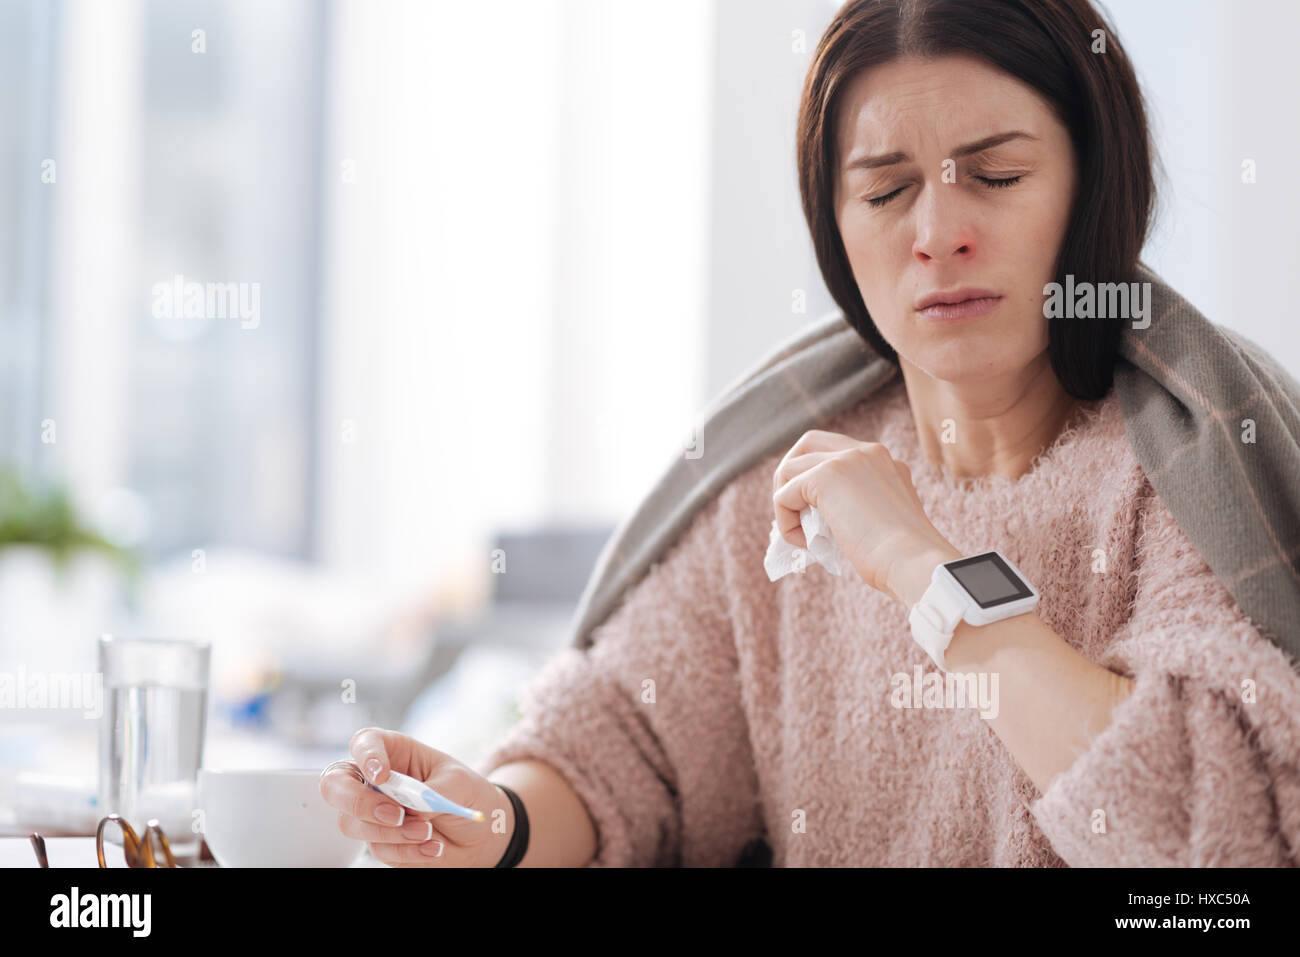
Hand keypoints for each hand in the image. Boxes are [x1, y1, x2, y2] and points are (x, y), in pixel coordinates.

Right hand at [319, 727, 510, 867]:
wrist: (480, 833)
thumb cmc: (467, 794)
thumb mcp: (458, 784)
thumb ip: (431, 793)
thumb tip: (409, 811)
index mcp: (394, 751)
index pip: (365, 743)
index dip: (366, 756)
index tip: (381, 775)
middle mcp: (375, 780)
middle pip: (335, 785)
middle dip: (359, 803)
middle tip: (395, 815)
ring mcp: (372, 812)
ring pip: (352, 824)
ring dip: (391, 833)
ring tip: (427, 831)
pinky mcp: (379, 841)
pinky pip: (377, 850)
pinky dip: (406, 852)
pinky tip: (431, 847)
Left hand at [772, 430, 958, 604]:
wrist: (913, 562)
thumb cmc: (902, 557)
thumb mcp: (882, 517)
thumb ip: (857, 503)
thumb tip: (820, 515)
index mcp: (883, 460)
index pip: (835, 451)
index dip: (815, 477)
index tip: (815, 512)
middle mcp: (866, 451)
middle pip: (807, 444)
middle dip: (789, 475)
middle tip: (793, 512)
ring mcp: (846, 459)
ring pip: (789, 469)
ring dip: (785, 504)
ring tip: (803, 536)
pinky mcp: (825, 477)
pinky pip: (783, 496)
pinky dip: (786, 523)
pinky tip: (806, 544)